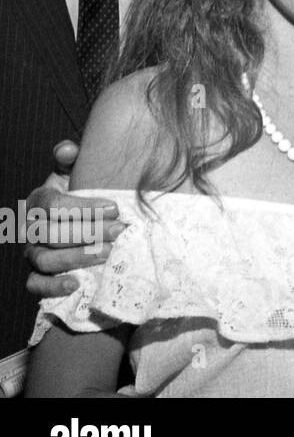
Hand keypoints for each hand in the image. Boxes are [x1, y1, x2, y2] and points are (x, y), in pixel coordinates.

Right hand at [24, 139, 122, 297]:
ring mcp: (31, 253)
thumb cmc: (83, 197)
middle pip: (49, 233)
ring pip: (44, 259)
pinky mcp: (36, 276)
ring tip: (108, 253)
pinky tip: (77, 284)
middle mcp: (30, 228)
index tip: (115, 208)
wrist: (82, 227)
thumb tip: (68, 149)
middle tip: (120, 231)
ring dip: (77, 257)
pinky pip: (36, 285)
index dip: (83, 207)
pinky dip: (53, 286)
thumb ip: (72, 159)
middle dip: (87, 232)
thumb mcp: (79, 174)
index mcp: (39, 201)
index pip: (52, 204)